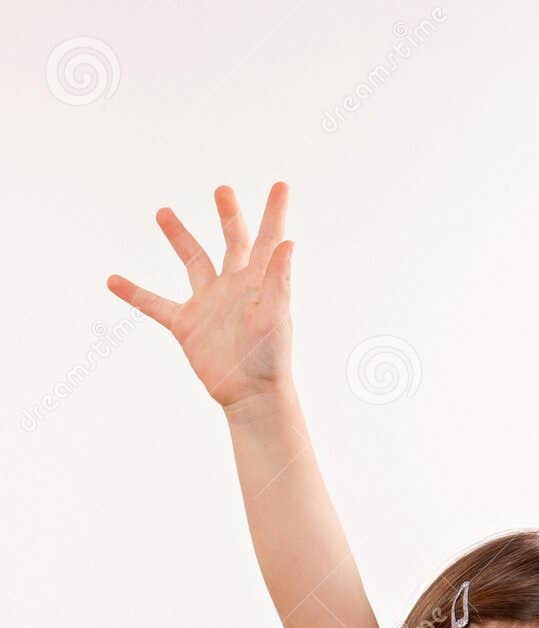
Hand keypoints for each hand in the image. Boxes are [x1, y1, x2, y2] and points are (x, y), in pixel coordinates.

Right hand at [107, 182, 293, 410]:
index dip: (274, 212)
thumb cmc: (270, 358)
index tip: (281, 186)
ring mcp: (208, 303)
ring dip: (178, 237)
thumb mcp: (275, 315)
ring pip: (192, 261)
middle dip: (228, 215)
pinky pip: (155, 305)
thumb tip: (288, 242)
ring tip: (163, 212)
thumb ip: (278, 278)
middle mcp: (233, 286)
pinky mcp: (187, 325)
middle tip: (221, 191)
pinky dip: (134, 293)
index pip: (267, 238)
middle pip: (231, 240)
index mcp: (257, 280)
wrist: (251, 395)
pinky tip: (113, 280)